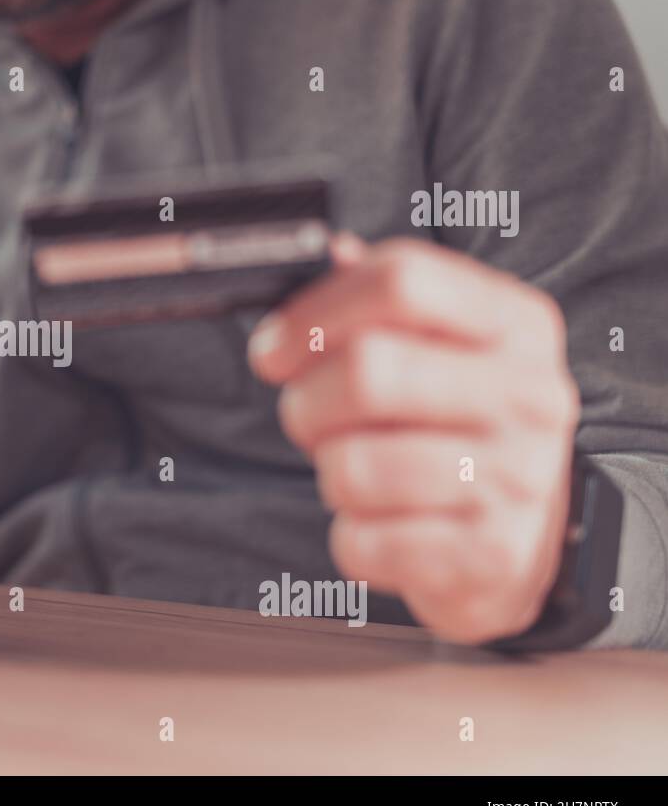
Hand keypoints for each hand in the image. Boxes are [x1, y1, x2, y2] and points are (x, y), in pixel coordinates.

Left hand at [248, 235, 579, 643]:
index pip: (403, 281)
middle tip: (308, 418)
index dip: (314, 312)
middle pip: (368, 371)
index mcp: (516, 324)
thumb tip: (327, 249)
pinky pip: (361, 541)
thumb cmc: (461, 425)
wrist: (533, 537)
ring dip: (330, 473)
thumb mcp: (445, 348)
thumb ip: (381, 297)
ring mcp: (517, 479)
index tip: (272, 350)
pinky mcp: (490, 556)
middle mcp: (530, 395)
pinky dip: (351, 537)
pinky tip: (385, 525)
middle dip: (307, 402)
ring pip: (352, 467)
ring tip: (359, 473)